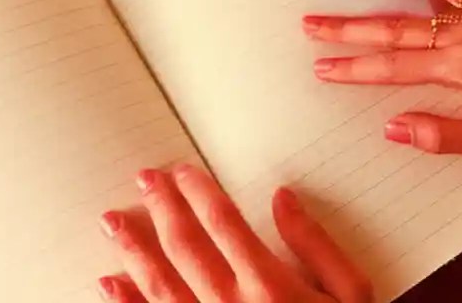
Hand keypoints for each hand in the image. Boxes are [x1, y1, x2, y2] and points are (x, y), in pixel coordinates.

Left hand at [98, 164, 370, 302]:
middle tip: (144, 178)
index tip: (182, 171)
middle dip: (161, 208)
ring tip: (113, 222)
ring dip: (133, 250)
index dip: (198, 191)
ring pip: (158, 285)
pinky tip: (109, 284)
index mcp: (270, 286)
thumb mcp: (351, 292)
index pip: (223, 222)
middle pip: (184, 247)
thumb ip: (316, 244)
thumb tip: (284, 199)